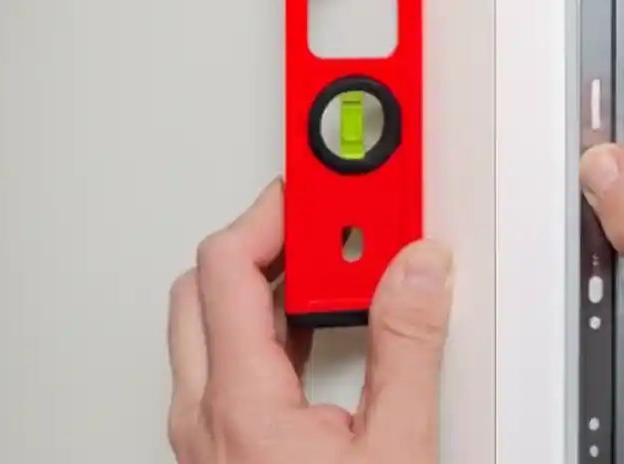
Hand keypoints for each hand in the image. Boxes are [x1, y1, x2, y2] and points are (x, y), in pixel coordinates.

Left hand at [167, 180, 453, 463]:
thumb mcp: (394, 447)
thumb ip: (407, 350)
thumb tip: (418, 271)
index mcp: (239, 404)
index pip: (228, 265)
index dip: (279, 211)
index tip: (327, 187)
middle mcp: (205, 415)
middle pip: (207, 284)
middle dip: (269, 236)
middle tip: (331, 220)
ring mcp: (206, 436)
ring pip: (212, 324)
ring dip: (269, 282)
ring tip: (337, 265)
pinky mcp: (222, 451)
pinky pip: (227, 366)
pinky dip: (268, 327)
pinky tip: (320, 324)